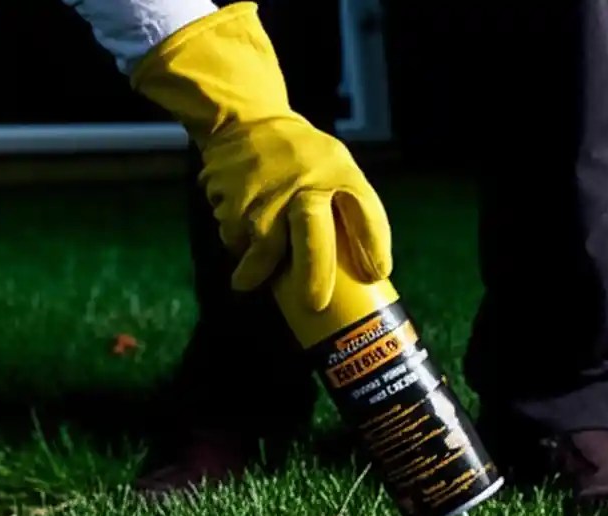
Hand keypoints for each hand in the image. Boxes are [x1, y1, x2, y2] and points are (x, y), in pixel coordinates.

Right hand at [130, 3, 390, 311]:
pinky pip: (235, 241)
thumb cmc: (303, 157)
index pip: (366, 214)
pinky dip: (239, 244)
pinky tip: (243, 224)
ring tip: (250, 275)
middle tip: (315, 305)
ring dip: (258, 270)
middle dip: (315, 276)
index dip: (376, 247)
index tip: (377, 274)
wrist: (246, 119)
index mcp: (339, 175)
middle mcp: (305, 186)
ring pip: (263, 252)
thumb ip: (350, 209)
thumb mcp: (337, 166)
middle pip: (313, 240)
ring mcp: (266, 196)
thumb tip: (366, 273)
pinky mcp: (231, 202)